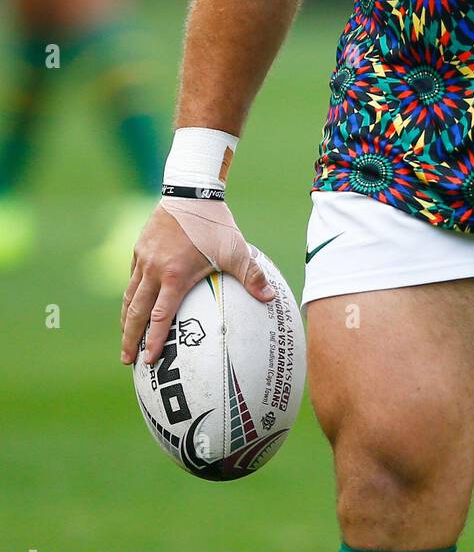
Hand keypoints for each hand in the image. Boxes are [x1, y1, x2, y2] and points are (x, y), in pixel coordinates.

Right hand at [120, 204, 271, 366]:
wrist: (190, 190)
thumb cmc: (215, 223)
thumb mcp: (236, 249)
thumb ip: (251, 275)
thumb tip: (269, 298)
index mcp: (175, 275)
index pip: (160, 316)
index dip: (153, 340)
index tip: (147, 361)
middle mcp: (154, 270)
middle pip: (136, 311)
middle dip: (130, 338)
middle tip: (127, 360)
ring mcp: (143, 258)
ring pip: (130, 295)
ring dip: (125, 319)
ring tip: (125, 338)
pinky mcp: (140, 247)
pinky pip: (132, 277)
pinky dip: (131, 294)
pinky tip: (133, 303)